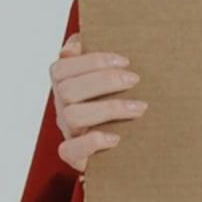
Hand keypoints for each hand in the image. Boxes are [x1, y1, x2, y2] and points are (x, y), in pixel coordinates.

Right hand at [52, 29, 148, 172]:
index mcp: (64, 84)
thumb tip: (75, 45)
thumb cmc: (114, 99)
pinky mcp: (74, 155)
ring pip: (72, 115)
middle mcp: (61, 106)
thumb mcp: (105, 73)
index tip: (125, 60)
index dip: (92, 61)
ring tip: (139, 107)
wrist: (123, 145)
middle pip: (67, 89)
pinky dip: (92, 142)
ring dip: (108, 108)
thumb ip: (91, 51)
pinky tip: (116, 137)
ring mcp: (67, 130)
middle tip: (134, 80)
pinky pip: (69, 150)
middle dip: (104, 81)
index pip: (62, 67)